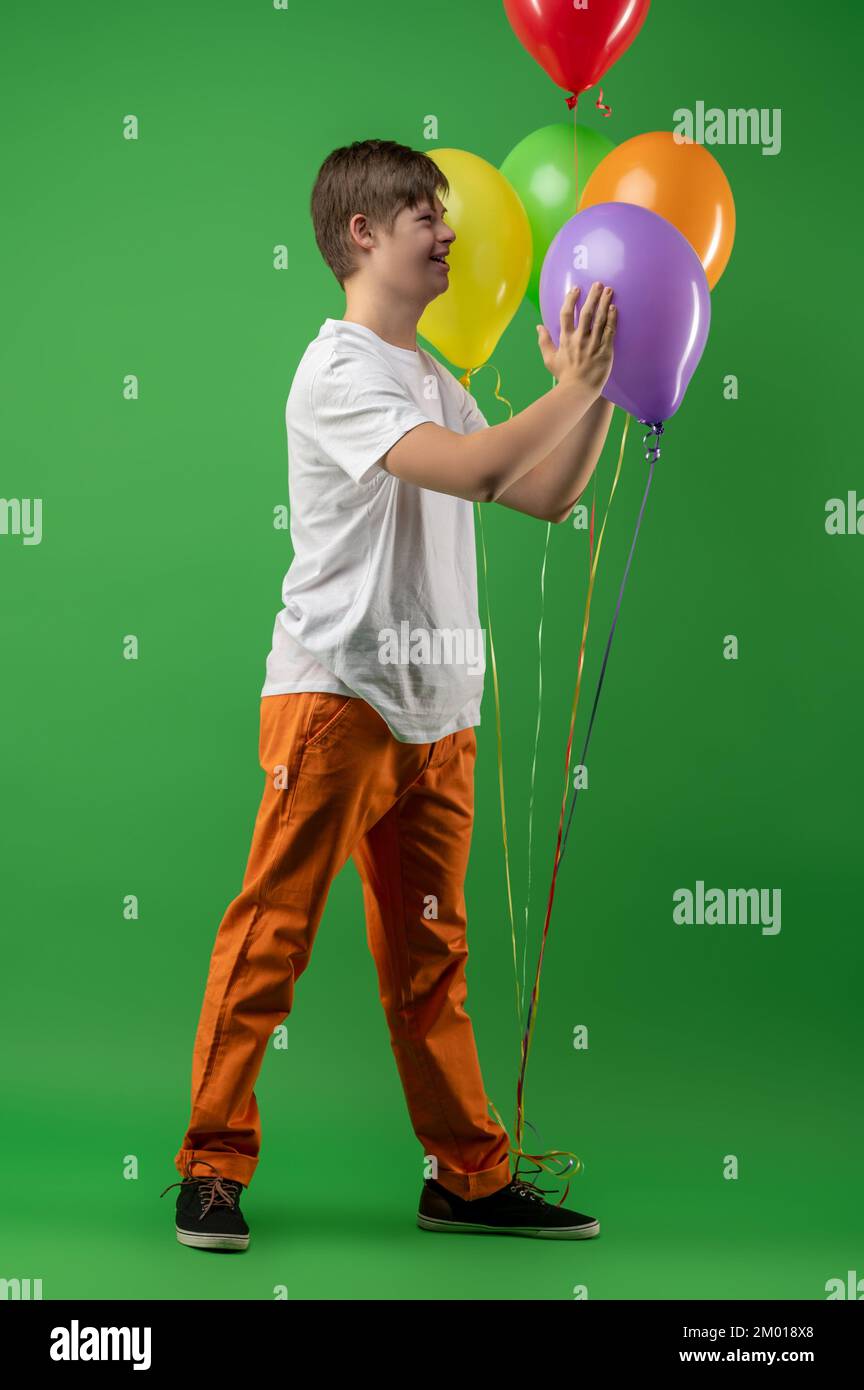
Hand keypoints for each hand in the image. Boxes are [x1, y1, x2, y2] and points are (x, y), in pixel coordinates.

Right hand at [537, 282, 616, 396]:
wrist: (578, 390)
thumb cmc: (564, 376)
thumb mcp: (549, 359)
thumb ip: (544, 341)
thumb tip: (538, 327)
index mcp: (565, 339)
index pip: (566, 314)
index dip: (570, 300)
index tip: (575, 289)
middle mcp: (579, 339)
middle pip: (586, 313)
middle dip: (592, 296)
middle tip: (598, 284)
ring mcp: (593, 344)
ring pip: (600, 319)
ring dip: (604, 303)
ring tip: (609, 290)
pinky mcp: (605, 351)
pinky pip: (609, 332)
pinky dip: (612, 319)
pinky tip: (614, 308)